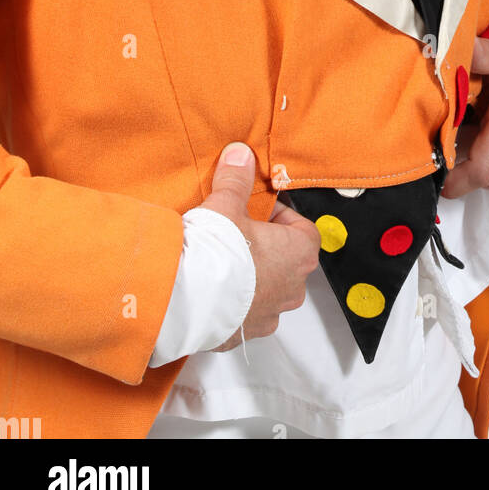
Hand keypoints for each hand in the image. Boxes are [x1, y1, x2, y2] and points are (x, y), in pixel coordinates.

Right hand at [200, 142, 320, 351]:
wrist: (183, 300)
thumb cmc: (215, 251)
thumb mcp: (226, 204)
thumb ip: (237, 178)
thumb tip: (240, 154)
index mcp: (299, 254)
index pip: (304, 230)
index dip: (281, 218)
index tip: (258, 212)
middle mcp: (292, 289)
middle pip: (286, 261)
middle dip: (264, 248)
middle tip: (236, 235)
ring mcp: (268, 316)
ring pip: (266, 291)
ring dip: (250, 278)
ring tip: (219, 263)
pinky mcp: (242, 336)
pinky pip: (242, 315)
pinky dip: (231, 303)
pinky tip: (208, 290)